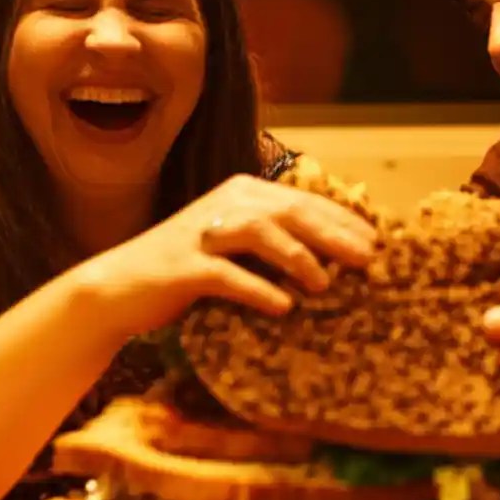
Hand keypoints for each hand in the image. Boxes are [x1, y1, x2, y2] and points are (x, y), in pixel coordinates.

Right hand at [71, 174, 375, 339]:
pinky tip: (282, 307)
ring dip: (297, 258)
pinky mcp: (183, 267)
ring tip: (324, 285)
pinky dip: (257, 289)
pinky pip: (226, 275)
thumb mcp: (237, 248)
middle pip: (289, 212)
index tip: (378, 243)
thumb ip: (277, 243)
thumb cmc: (189, 271)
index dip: (343, 220)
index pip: (303, 201)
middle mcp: (224, 204)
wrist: (121, 288)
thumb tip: (338, 259)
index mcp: (241, 192)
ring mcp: (201, 234)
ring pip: (260, 234)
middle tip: (368, 261)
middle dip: (333, 235)